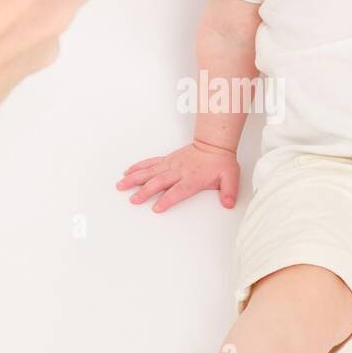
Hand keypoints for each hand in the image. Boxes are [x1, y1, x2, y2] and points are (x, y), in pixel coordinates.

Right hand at [116, 141, 239, 211]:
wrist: (214, 144)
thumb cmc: (220, 162)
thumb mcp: (230, 177)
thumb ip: (229, 191)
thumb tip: (229, 203)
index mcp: (192, 178)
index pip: (177, 191)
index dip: (166, 200)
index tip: (156, 208)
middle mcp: (178, 171)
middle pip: (158, 182)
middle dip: (145, 192)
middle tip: (133, 200)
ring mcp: (170, 164)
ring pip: (149, 172)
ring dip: (134, 179)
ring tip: (121, 185)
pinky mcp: (166, 160)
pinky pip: (150, 163)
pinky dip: (138, 168)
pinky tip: (128, 172)